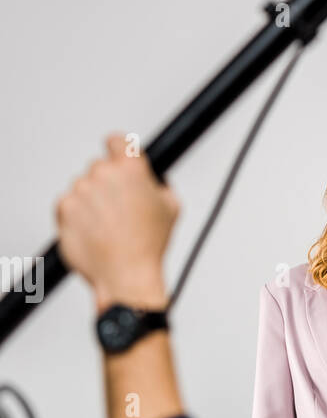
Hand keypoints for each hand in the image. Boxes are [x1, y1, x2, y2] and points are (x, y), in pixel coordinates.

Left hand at [55, 133, 179, 310]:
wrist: (125, 276)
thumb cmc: (149, 246)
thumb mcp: (172, 208)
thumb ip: (160, 184)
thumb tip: (152, 177)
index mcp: (131, 168)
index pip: (117, 141)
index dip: (118, 151)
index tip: (118, 160)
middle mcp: (103, 174)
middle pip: (99, 168)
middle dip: (107, 185)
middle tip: (118, 211)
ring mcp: (81, 190)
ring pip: (83, 188)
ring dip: (91, 202)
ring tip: (107, 227)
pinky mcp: (64, 207)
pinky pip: (67, 204)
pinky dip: (76, 216)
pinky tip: (93, 232)